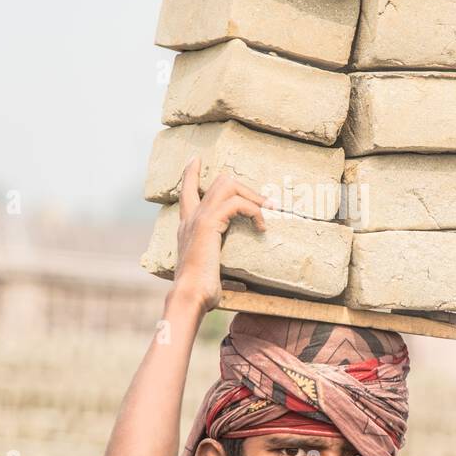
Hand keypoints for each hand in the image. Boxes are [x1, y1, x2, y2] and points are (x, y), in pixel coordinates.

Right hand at [171, 156, 275, 313]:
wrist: (189, 295)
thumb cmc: (199, 292)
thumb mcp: (210, 274)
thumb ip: (219, 268)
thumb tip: (239, 284)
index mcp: (187, 227)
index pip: (186, 192)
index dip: (191, 174)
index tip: (195, 159)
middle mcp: (190, 218)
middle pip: (218, 181)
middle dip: (246, 187)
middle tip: (266, 203)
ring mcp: (199, 218)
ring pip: (228, 184)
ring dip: (253, 196)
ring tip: (269, 211)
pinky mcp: (208, 222)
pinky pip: (237, 203)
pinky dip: (254, 211)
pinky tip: (261, 227)